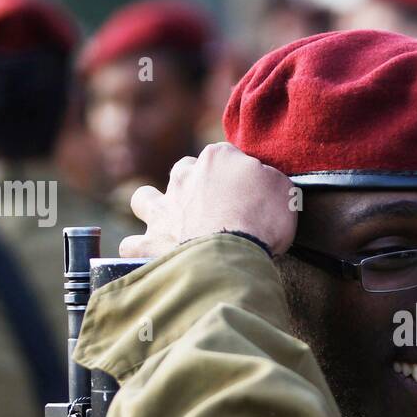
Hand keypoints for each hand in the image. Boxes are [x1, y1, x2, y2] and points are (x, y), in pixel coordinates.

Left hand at [121, 142, 297, 258]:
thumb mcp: (284, 191)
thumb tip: (262, 179)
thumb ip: (269, 179)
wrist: (230, 255)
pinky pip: (132, 244)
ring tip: (169, 226)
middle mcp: (184, 176)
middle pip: (184, 172)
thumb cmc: (261, 221)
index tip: (251, 197)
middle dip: (193, 186)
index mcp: (217, 158)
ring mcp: (163, 209)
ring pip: (144, 198)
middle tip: (212, 209)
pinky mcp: (149, 241)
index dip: (240, 178)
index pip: (228, 158)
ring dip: (153, 209)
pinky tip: (149, 258)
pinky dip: (139, 251)